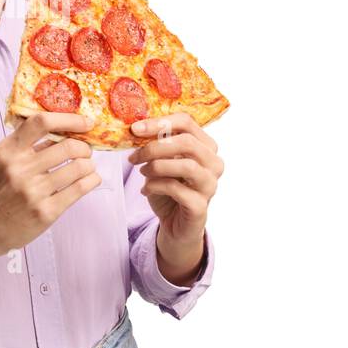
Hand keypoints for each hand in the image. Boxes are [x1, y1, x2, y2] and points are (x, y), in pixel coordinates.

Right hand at [0, 112, 100, 261]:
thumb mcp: (2, 162)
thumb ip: (28, 146)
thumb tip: (65, 130)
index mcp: (8, 151)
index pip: (41, 123)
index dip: (69, 119)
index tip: (85, 122)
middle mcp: (19, 169)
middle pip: (67, 146)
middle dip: (84, 147)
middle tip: (86, 152)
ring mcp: (33, 192)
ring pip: (78, 167)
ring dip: (89, 165)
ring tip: (88, 167)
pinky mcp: (45, 212)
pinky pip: (79, 189)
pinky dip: (91, 180)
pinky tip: (91, 179)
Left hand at [128, 112, 223, 271]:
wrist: (176, 224)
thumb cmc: (170, 188)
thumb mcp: (161, 162)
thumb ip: (156, 145)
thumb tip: (137, 129)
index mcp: (206, 146)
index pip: (187, 123)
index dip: (159, 123)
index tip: (135, 129)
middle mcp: (214, 163)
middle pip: (187, 142)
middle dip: (154, 146)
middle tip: (134, 155)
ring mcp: (210, 185)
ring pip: (186, 165)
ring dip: (157, 166)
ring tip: (142, 171)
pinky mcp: (201, 206)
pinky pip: (177, 189)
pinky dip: (155, 186)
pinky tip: (145, 190)